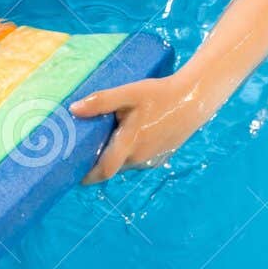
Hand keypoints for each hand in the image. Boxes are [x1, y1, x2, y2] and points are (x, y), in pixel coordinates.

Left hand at [69, 72, 214, 183]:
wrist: (194, 100)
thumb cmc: (160, 95)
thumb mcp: (129, 93)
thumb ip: (101, 102)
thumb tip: (73, 110)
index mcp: (129, 144)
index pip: (104, 170)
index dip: (87, 176)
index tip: (73, 173)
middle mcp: (140, 157)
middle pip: (113, 166)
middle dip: (99, 161)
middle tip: (87, 146)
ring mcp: (152, 159)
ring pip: (126, 163)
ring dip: (116, 155)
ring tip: (111, 135)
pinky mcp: (161, 157)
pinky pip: (139, 159)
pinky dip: (131, 152)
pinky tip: (134, 133)